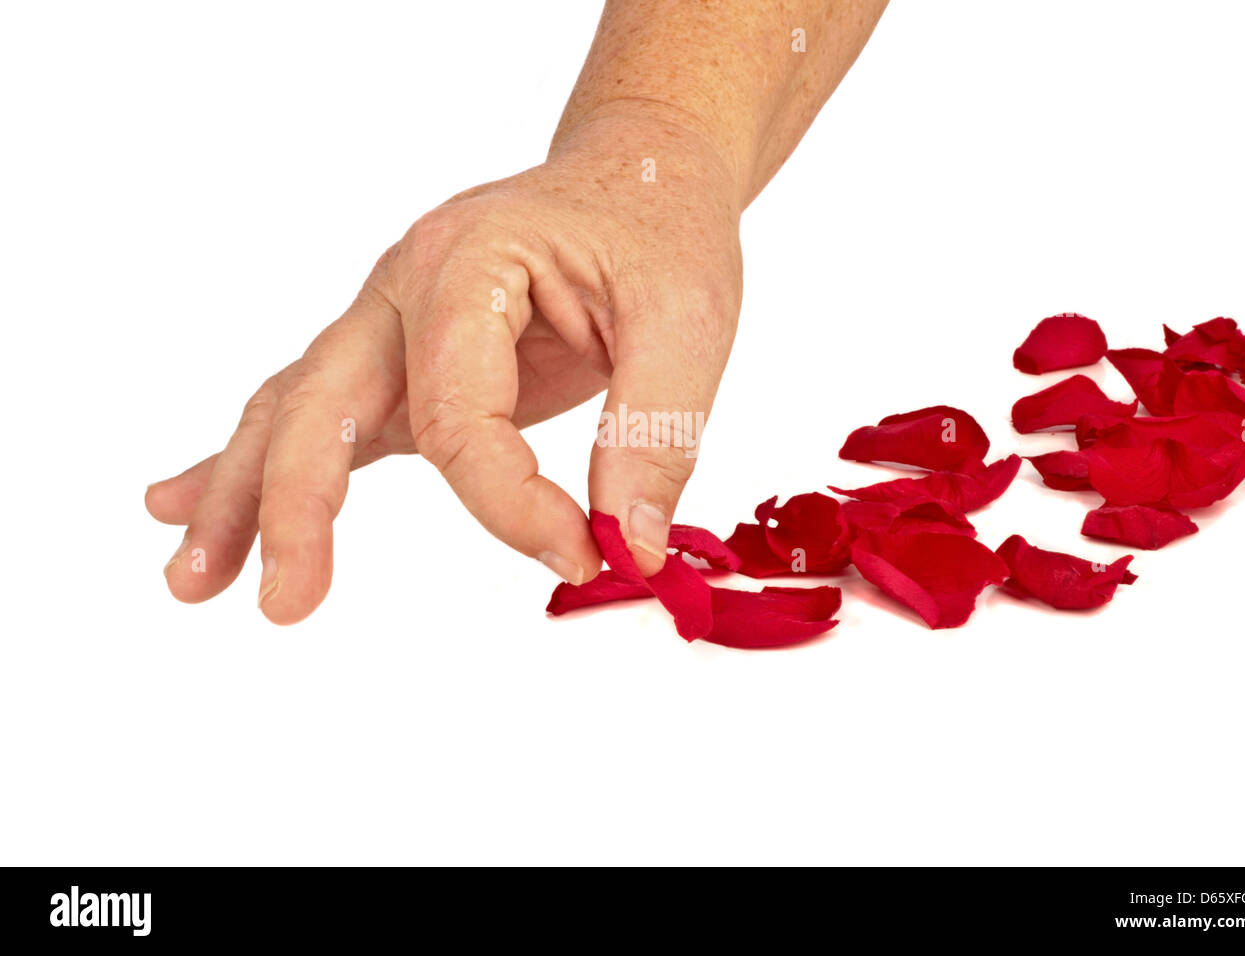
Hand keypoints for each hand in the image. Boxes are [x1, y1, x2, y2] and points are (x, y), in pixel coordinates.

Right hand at [146, 109, 742, 622]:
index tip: (582, 554)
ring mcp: (388, 322)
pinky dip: (255, 464)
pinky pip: (314, 413)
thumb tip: (630, 548)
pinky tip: (185, 508)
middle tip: (285, 603)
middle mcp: (404, 289)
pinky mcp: (399, 361)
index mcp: (468, 265)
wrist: (635, 175)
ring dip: (242, 494)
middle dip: (296, 507)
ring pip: (295, 410)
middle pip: (323, 401)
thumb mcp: (688, 317)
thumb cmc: (656, 230)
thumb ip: (655, 432)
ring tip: (191, 579)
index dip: (513, 504)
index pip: (460, 414)